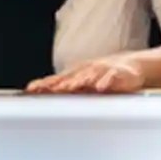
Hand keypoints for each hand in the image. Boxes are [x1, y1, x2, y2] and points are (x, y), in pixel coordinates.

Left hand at [25, 56, 145, 93]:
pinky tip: (100, 88)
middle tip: (47, 91)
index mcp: (75, 74)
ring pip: (88, 76)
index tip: (30, 90)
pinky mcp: (117, 74)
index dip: (43, 85)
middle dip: (58, 84)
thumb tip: (39, 94)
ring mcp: (101, 71)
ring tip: (69, 88)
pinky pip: (111, 77)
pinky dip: (105, 82)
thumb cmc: (100, 75)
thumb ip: (63, 88)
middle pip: (69, 78)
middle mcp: (85, 71)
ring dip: (78, 82)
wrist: (130, 65)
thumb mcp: (80, 82)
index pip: (56, 80)